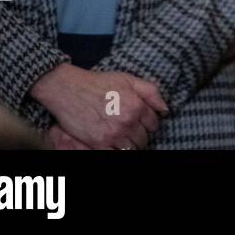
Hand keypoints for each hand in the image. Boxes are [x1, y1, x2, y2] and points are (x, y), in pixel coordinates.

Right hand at [29, 64, 167, 149]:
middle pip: (144, 138)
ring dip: (131, 144)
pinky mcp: (98, 143)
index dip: (150, 123)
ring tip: (124, 138)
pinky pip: (116, 154)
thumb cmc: (98, 82)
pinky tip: (115, 144)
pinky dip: (118, 150)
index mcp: (137, 106)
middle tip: (133, 131)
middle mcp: (128, 121)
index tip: (143, 122)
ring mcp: (113, 134)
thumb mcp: (128, 79)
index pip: (154, 123)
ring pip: (132, 148)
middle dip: (141, 135)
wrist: (69, 89)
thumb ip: (151, 92)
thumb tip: (165, 109)